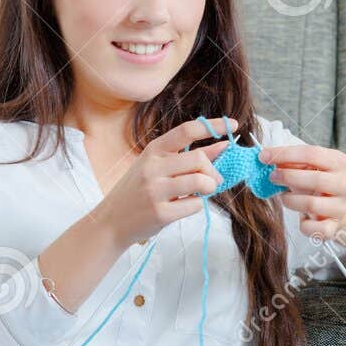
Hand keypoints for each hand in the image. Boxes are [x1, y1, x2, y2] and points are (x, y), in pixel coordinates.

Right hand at [95, 117, 237, 249]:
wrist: (111, 221)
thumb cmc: (138, 191)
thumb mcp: (157, 167)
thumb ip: (189, 157)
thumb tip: (223, 145)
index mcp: (153, 151)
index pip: (187, 130)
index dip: (213, 126)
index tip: (233, 124)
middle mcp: (152, 167)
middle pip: (199, 159)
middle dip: (212, 170)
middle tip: (213, 181)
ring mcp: (155, 190)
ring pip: (200, 182)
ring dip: (208, 188)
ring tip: (200, 193)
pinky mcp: (160, 213)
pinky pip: (194, 205)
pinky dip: (196, 206)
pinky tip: (183, 207)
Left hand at [257, 141, 345, 241]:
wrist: (336, 207)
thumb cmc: (315, 182)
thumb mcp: (306, 167)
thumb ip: (289, 161)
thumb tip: (265, 157)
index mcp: (339, 163)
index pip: (312, 154)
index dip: (285, 154)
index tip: (264, 156)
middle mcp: (344, 185)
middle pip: (316, 180)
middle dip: (288, 177)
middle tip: (271, 177)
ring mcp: (340, 207)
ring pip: (311, 204)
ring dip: (290, 200)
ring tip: (284, 197)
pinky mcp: (333, 227)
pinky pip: (314, 228)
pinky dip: (303, 224)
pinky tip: (301, 218)